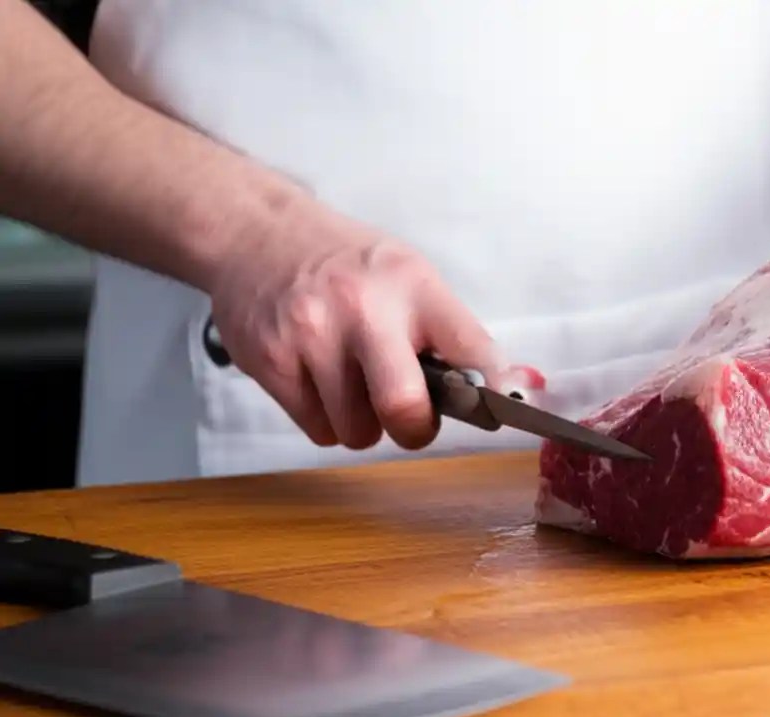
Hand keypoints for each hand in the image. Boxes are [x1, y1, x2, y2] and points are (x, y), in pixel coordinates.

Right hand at [205, 197, 508, 450]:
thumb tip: (514, 384)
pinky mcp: (272, 361)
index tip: (503, 411)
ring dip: (363, 424)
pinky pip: (318, 429)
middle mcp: (363, 309)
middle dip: (415, 429)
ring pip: (358, 430)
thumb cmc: (345, 263)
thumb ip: (449, 330)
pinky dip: (327, 420)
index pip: (471, 347)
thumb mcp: (406, 274)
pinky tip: (320, 381)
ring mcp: (312, 336)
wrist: (254, 233)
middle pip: (405, 406)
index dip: (494, 389)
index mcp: (412, 285)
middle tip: (411, 418)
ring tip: (353, 383)